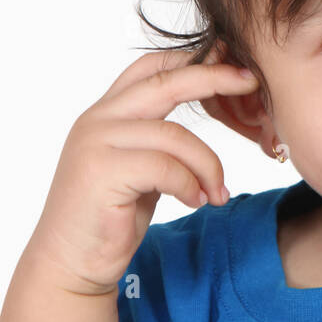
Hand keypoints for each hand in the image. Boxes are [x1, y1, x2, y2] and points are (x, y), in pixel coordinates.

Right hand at [27, 50, 260, 294]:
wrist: (71, 263)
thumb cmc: (112, 216)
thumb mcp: (141, 166)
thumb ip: (161, 137)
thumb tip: (213, 106)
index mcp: (105, 113)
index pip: (149, 66)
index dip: (192, 58)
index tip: (231, 61)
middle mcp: (97, 120)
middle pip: (165, 82)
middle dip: (213, 78)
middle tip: (250, 83)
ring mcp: (96, 144)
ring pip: (175, 136)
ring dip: (208, 165)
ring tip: (217, 192)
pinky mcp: (102, 172)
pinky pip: (166, 168)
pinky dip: (191, 185)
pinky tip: (196, 202)